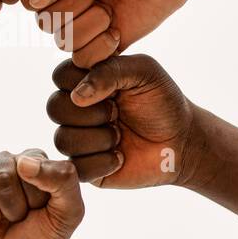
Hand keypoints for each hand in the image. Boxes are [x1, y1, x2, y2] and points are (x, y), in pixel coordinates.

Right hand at [0, 150, 83, 238]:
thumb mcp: (69, 213)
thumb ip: (62, 180)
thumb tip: (23, 162)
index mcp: (33, 159)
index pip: (28, 168)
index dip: (34, 198)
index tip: (39, 212)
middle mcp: (3, 163)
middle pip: (0, 175)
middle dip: (12, 209)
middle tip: (16, 221)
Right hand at [22, 0, 192, 67]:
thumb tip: (33, 0)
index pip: (28, 0)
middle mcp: (62, 4)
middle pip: (45, 23)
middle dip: (76, 5)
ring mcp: (82, 27)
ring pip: (64, 42)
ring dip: (92, 23)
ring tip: (110, 7)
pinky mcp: (101, 47)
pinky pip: (83, 60)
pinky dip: (101, 46)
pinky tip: (117, 28)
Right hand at [46, 56, 195, 187]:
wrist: (182, 142)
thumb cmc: (163, 103)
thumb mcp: (144, 71)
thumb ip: (110, 70)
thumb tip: (77, 95)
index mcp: (87, 81)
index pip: (60, 75)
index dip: (81, 81)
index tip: (114, 88)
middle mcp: (77, 110)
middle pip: (54, 107)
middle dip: (92, 112)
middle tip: (117, 113)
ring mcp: (79, 139)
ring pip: (63, 139)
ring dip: (99, 138)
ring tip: (121, 136)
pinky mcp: (86, 168)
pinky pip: (76, 167)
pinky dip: (102, 162)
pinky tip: (120, 157)